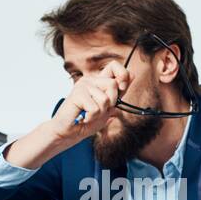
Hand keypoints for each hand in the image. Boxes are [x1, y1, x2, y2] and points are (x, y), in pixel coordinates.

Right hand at [4, 62, 131, 168]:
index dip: (123, 75)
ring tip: (88, 114)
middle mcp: (90, 80)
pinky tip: (83, 117)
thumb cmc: (86, 122)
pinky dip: (91, 117)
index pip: (114, 66)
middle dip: (111, 103)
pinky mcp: (77, 94)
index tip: (122, 88)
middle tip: (98, 110)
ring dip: (100, 113)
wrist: (68, 133)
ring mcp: (83, 86)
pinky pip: (95, 108)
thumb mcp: (108, 108)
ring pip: (105, 99)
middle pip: (112, 84)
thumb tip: (132, 75)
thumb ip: (119, 93)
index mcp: (98, 81)